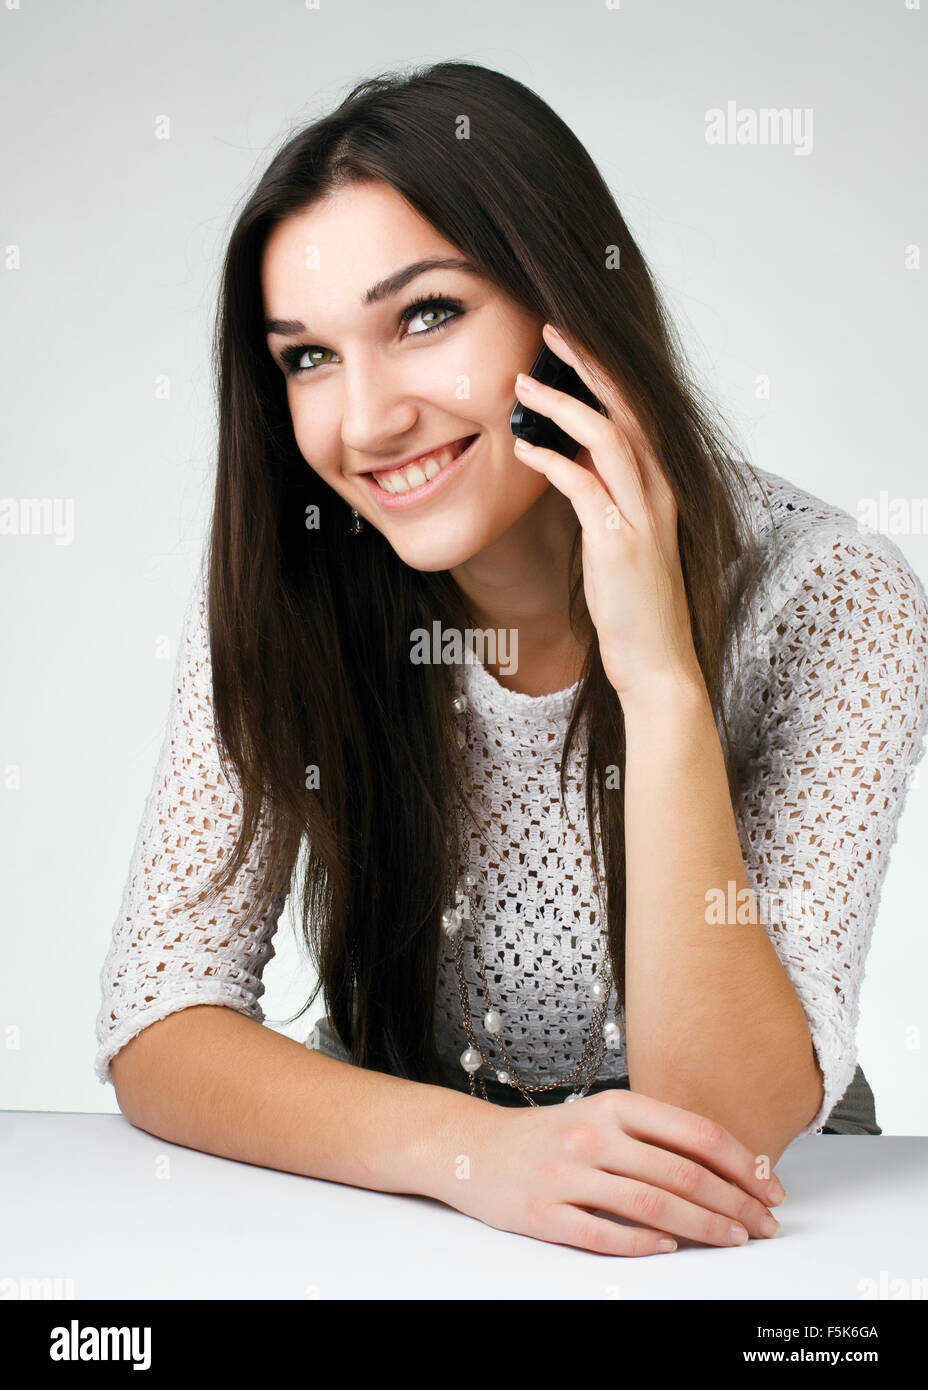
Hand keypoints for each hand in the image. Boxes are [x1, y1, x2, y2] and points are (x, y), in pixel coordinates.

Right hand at [435, 1088, 784, 1255]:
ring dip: (703, 1228)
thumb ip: (655, 1135)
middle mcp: (593, 1135)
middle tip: (764, 1226)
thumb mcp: (603, 1117)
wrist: (473, 1146)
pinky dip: (643, 1245)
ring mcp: (566, 1174)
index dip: (742, 1165)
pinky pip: (604, 1234)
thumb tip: (728, 1166)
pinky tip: (670, 1250)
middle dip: (735, 1204)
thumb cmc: (551, 1135)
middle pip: (683, 1173)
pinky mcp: (543, 1212)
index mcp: (615, 1106)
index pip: (697, 1133)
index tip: (771, 1189)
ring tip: (734, 1241)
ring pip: (652, 1205)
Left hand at [513, 323, 702, 705]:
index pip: (637, 411)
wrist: (658, 662)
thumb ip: (602, 493)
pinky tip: (523, 447)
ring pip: (609, 437)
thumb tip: (566, 453)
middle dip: (589, 365)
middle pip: (628, 408)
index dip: (604, 372)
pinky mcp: (619, 543)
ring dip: (563, 404)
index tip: (570, 342)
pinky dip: (551, 460)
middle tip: (550, 332)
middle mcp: (659, 492)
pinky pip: (582, 485)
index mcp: (661, 486)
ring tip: (525, 384)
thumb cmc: (635, 605)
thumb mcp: (621, 538)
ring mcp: (643, 516)